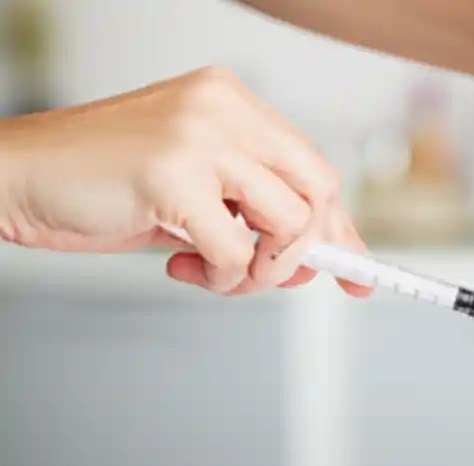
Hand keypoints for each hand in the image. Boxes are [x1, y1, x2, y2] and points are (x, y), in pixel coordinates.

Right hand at [0, 66, 369, 296]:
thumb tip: (322, 258)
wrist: (15, 178)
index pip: (314, 166)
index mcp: (230, 100)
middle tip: (268, 275)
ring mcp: (200, 137)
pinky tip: (179, 263)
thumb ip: (253, 211)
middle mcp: (223, 107)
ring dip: (258, 269)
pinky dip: (219, 276)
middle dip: (305, 250)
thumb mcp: (195, 190)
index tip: (356, 270)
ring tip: (211, 268)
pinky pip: (238, 250)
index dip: (339, 226)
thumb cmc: (98, 184)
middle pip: (319, 190)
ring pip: (290, 222)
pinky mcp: (175, 174)